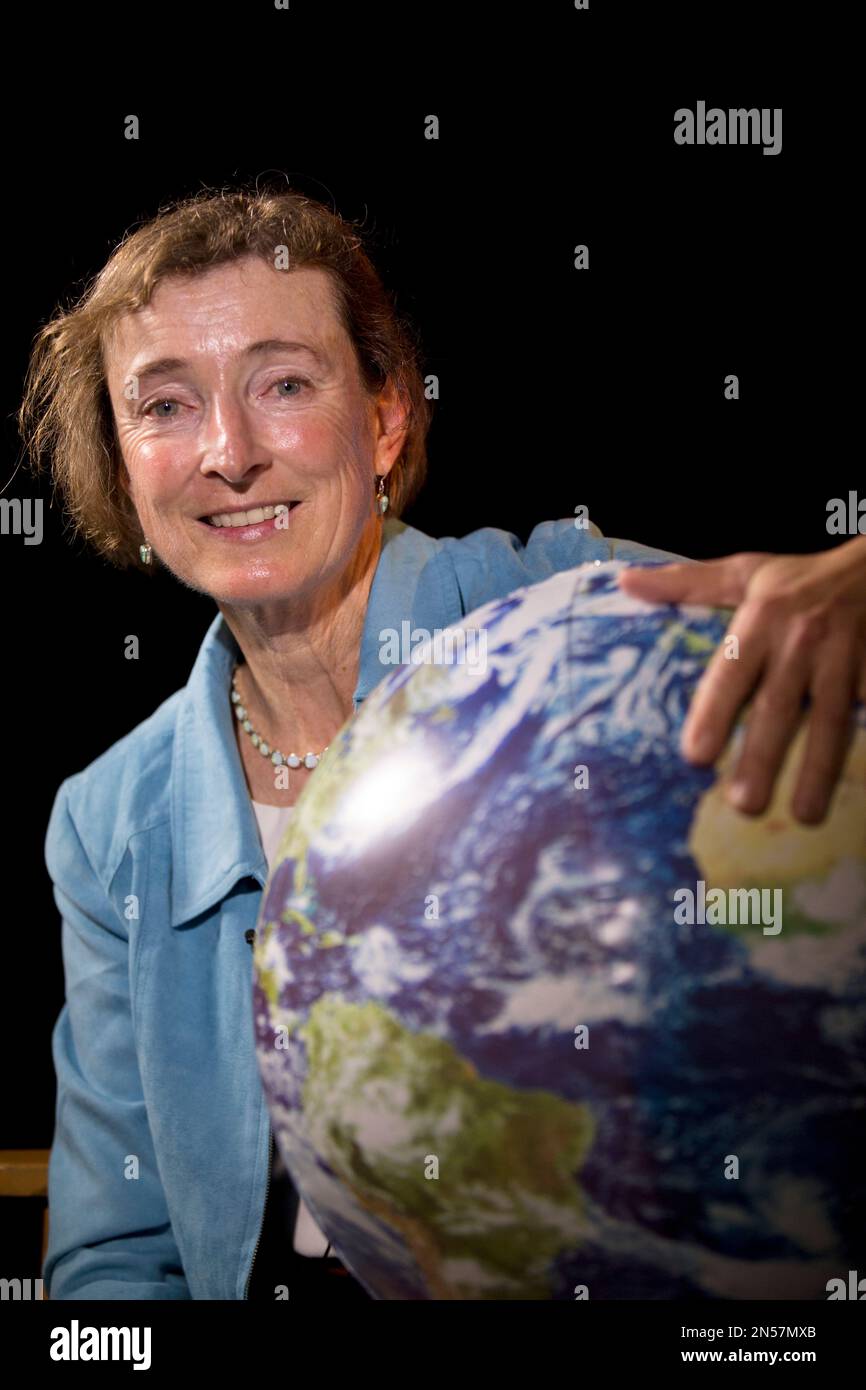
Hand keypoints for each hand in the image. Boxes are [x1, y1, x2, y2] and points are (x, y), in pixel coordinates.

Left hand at [616, 537, 865, 823]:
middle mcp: (801, 640)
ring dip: (817, 770)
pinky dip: (864, 740)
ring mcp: (844, 659)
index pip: (732, 671)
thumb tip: (626, 580)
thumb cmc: (801, 576)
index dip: (714, 713)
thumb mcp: (745, 571)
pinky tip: (855, 787)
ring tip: (804, 816)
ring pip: (830, 720)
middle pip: (779, 707)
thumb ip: (687, 583)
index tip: (696, 756)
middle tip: (744, 806)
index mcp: (762, 618)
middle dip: (762, 757)